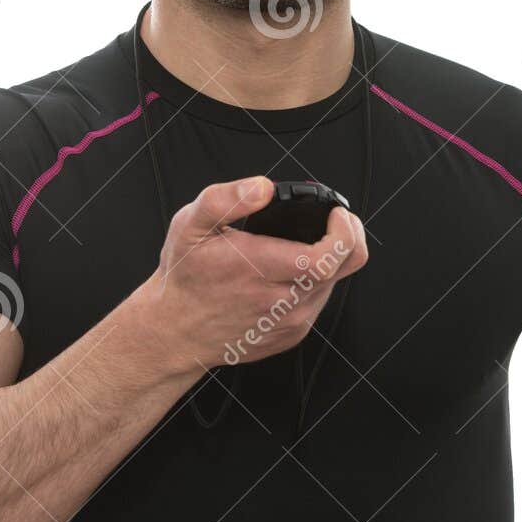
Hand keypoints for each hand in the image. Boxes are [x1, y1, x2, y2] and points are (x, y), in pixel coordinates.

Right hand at [122, 175, 369, 378]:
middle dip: (347, 237)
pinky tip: (288, 273)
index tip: (336, 213)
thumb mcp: (189, 226)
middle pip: (343, 268)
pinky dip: (313, 282)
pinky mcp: (291, 335)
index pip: (327, 257)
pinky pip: (318, 302)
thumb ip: (224, 199)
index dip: (344, 231)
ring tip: (302, 245)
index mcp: (259, 269)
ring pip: (332, 284)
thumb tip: (262, 186)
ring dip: (327, 260)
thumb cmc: (184, 275)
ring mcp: (289, 322)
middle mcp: (281, 301)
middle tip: (334, 220)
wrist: (174, 331)